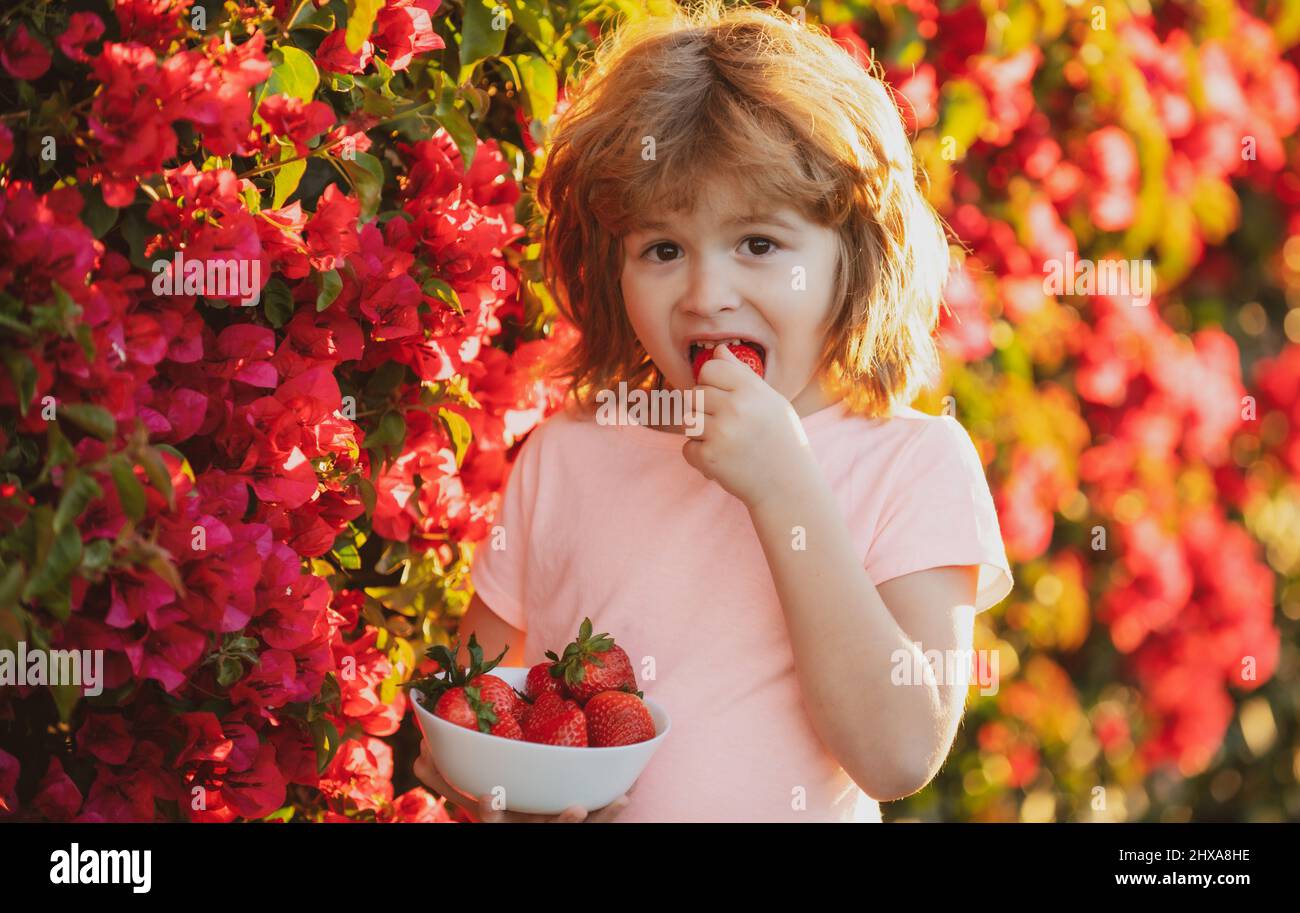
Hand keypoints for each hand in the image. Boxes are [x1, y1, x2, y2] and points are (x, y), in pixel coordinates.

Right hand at [413, 737, 632, 822]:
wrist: (519, 828)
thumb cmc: (496, 810)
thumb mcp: (467, 798)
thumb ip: (441, 778)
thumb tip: (417, 751)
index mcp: (503, 823)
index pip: (494, 822)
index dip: (494, 811)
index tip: (493, 794)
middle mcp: (528, 829)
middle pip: (543, 831)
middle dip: (560, 823)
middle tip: (574, 809)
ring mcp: (551, 831)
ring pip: (574, 829)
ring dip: (596, 818)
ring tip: (615, 801)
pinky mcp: (577, 827)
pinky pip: (596, 821)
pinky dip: (609, 807)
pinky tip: (625, 792)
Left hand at [683, 343, 819, 507]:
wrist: (788, 486)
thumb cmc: (780, 439)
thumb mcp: (770, 401)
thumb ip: (741, 375)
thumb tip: (718, 350)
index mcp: (751, 389)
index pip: (709, 369)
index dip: (712, 383)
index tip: (724, 398)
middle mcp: (735, 408)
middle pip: (694, 394)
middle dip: (705, 409)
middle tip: (728, 426)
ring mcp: (721, 433)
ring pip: (687, 420)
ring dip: (700, 432)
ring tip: (724, 442)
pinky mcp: (710, 458)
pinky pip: (687, 448)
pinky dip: (700, 456)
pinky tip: (722, 459)